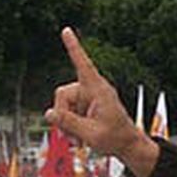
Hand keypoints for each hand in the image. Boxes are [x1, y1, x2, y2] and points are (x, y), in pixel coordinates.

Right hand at [48, 27, 159, 176]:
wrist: (127, 146)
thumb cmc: (115, 138)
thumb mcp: (91, 133)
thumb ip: (68, 122)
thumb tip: (48, 113)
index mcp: (98, 90)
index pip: (84, 65)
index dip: (74, 48)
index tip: (66, 30)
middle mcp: (91, 91)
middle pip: (62, 94)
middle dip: (62, 115)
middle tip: (68, 136)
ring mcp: (87, 99)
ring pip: (63, 106)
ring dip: (66, 125)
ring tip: (78, 141)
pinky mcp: (85, 108)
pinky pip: (67, 113)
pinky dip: (69, 127)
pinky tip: (78, 139)